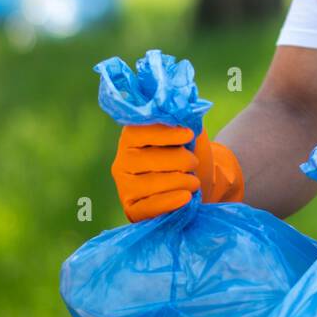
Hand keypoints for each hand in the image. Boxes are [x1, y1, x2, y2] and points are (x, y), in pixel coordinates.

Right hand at [111, 123, 244, 222]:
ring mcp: (124, 187)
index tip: (189, 134)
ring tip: (195, 181)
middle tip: (194, 163)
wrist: (191, 186)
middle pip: (150, 159)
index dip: (166, 133)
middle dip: (180, 160)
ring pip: (153, 183)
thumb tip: (185, 107)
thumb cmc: (186, 155)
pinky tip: (186, 197)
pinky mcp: (131, 209)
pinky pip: (149, 207)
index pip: (141, 132)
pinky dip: (170, 201)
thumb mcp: (187, 134)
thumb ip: (185, 119)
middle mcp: (122, 161)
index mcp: (131, 138)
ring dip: (181, 181)